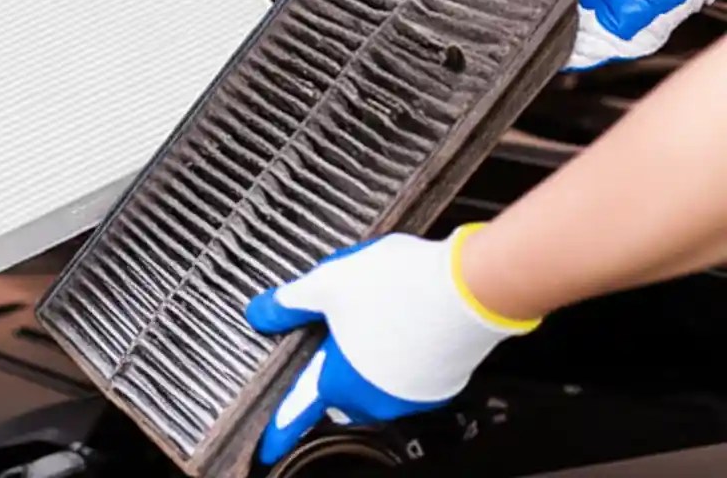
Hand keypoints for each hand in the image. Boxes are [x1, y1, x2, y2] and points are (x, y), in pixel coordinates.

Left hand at [244, 225, 539, 465]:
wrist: (470, 287)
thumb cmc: (400, 288)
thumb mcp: (328, 284)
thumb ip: (289, 303)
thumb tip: (260, 313)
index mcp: (340, 380)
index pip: (300, 409)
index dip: (282, 428)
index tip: (269, 446)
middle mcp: (376, 398)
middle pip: (341, 394)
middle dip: (335, 375)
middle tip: (337, 338)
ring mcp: (413, 396)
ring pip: (378, 387)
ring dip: (372, 364)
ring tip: (378, 319)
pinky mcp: (443, 384)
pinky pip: (411, 379)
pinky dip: (404, 360)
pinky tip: (408, 325)